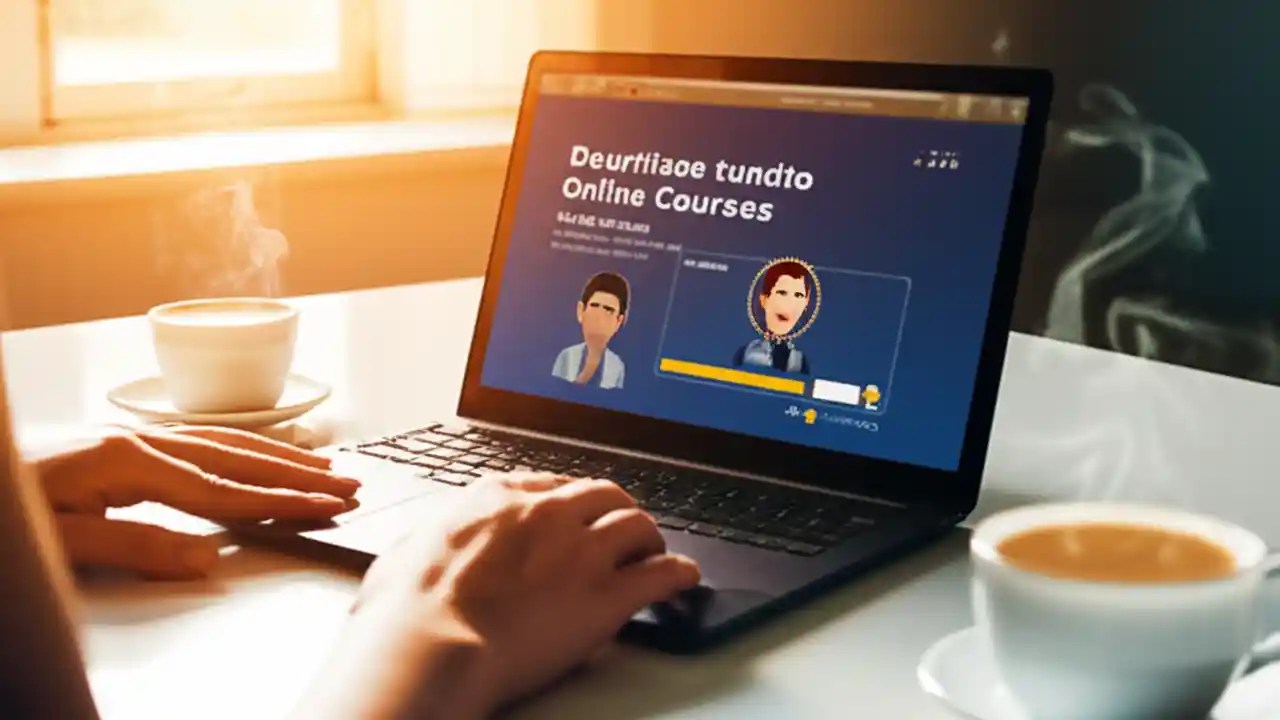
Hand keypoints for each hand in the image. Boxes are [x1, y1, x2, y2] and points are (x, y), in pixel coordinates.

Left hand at [33, 425, 358, 578]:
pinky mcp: (119, 446)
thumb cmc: (11, 512)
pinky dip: (238, 447)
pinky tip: (255, 453)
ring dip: (276, 456)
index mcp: (127, 460)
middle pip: (235, 457)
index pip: (223, 489)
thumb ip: (137, 547)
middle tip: (349, 484)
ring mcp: (129, 438)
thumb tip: (208, 555)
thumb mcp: (63, 542)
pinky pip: (197, 441)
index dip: (281, 502)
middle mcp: (136, 440)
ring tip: (323, 466)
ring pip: (221, 442)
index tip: (328, 507)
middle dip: (297, 473)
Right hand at [297, 473, 699, 718]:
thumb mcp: (405, 553)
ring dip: (648, 537)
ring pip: (637, 524)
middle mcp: (547, 514)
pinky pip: (661, 573)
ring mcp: (581, 551)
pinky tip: (684, 577)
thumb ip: (430, 541)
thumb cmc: (405, 611)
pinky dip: (678, 573)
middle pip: (602, 494)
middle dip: (615, 509)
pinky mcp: (607, 595)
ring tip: (653, 550)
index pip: (551, 484)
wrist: (429, 646)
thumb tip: (420, 549)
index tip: (576, 510)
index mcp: (498, 498)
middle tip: (620, 527)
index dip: (570, 500)